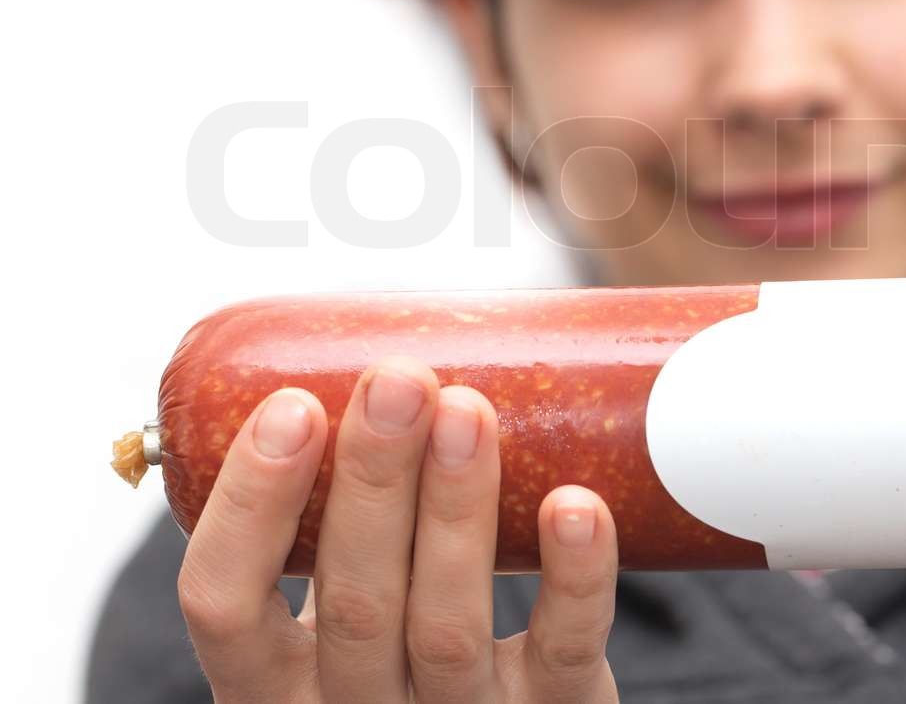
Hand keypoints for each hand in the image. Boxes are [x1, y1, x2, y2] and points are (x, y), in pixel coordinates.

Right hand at [176, 356, 619, 701]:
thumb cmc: (406, 640)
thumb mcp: (343, 597)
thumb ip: (334, 511)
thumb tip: (356, 340)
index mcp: (271, 680)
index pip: (224, 603)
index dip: (250, 507)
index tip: (292, 405)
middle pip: (351, 606)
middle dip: (374, 482)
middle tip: (400, 379)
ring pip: (447, 626)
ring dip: (457, 509)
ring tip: (470, 410)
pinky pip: (561, 650)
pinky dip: (574, 577)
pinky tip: (577, 504)